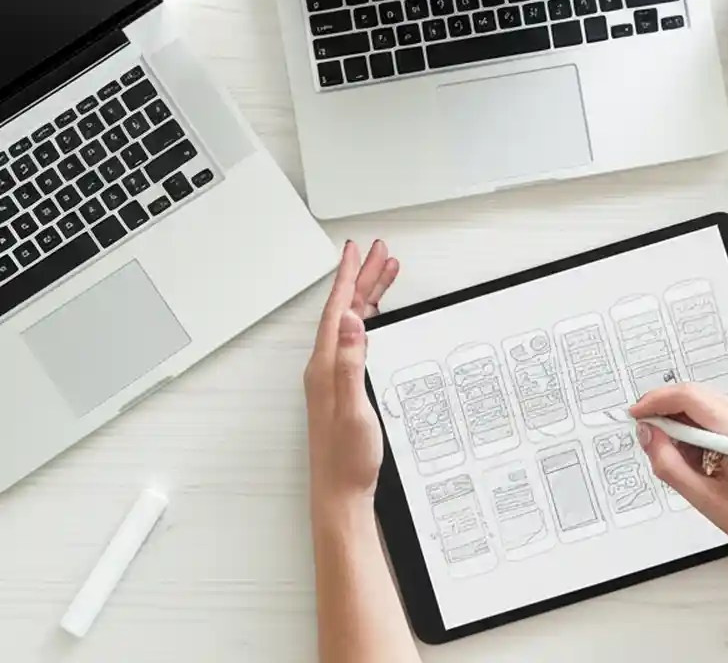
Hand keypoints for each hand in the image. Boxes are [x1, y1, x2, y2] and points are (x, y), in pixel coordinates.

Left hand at [304, 241, 399, 511]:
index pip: (338, 310)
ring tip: (385, 275)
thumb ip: (349, 362)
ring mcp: (334, 377)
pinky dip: (370, 322)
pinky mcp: (344, 387)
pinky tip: (377, 320)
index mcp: (326, 366)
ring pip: (352, 323)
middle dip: (363, 278)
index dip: (349, 277)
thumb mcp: (353, 407)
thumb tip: (346, 321)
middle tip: (379, 253)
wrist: (341, 493)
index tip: (358, 251)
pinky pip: (356, 341)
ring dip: (368, 297)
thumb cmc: (347, 459)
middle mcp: (326, 367)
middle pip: (345, 311)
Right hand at [631, 384, 727, 567]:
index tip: (638, 414)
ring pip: (706, 403)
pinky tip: (702, 459)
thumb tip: (649, 435)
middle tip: (653, 440)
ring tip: (686, 462)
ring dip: (685, 425)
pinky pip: (720, 413)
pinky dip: (702, 429)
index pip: (690, 397)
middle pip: (697, 395)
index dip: (656, 401)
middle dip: (668, 414)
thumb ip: (669, 463)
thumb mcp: (704, 498)